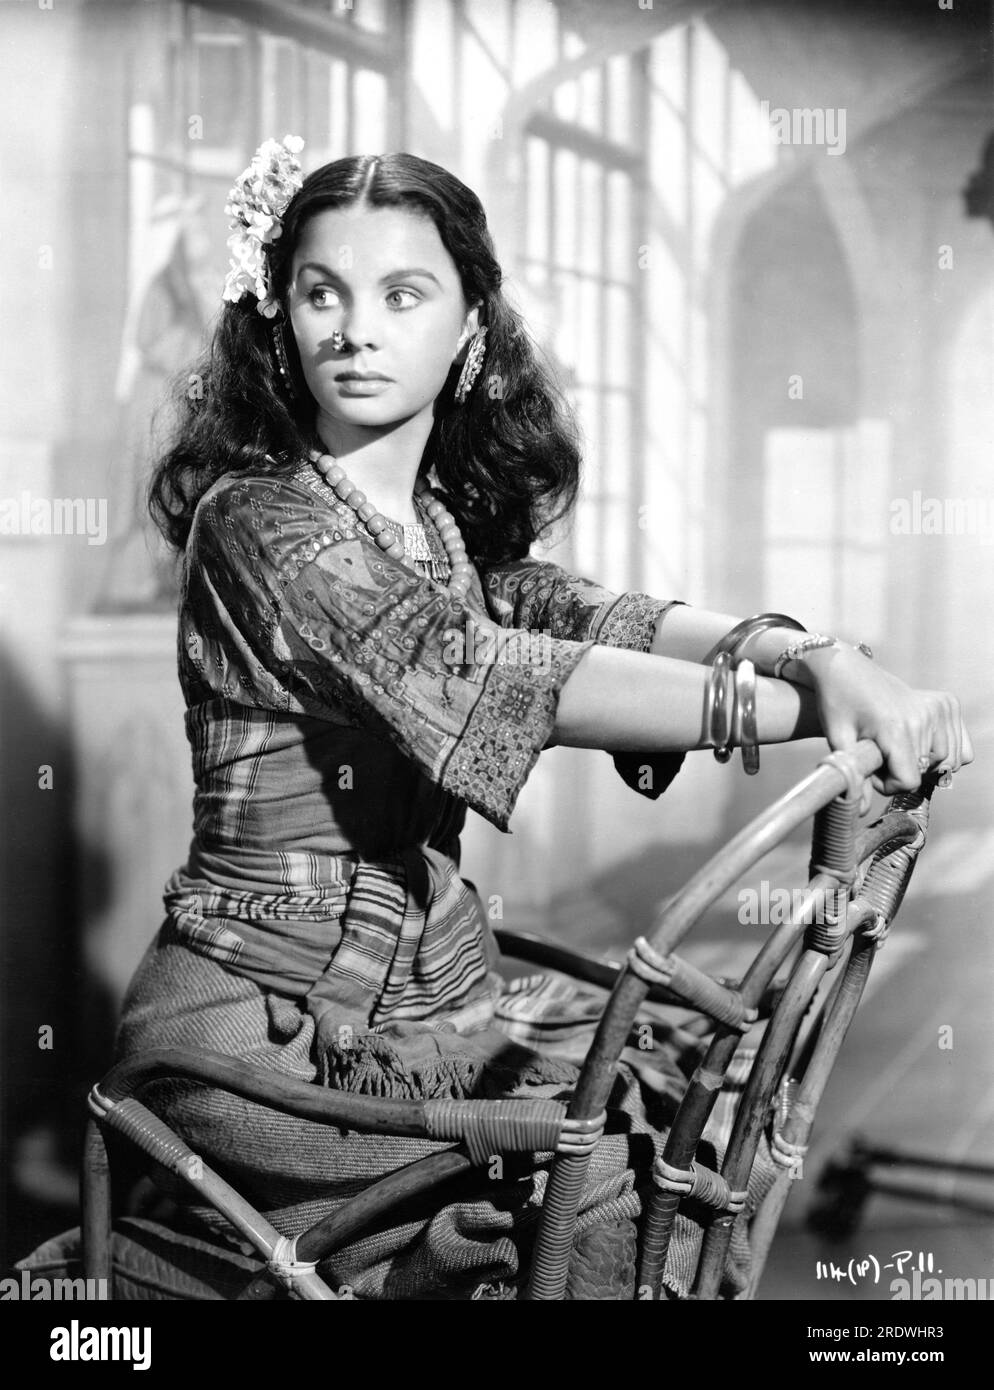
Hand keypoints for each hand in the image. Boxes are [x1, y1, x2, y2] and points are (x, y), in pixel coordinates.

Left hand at [800, 645, 973, 795]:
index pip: (909, 780)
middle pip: (926, 773)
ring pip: (946, 763)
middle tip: (880, 756)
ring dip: (923, 764)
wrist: (846, 668)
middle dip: (902, 772)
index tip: (871, 770)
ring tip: (895, 747)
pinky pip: (961, 747)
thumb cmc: (838, 704)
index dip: (888, 784)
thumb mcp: (838, 742)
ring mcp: (939, 708)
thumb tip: (861, 812)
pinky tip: (921, 744)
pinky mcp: (947, 702)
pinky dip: (946, 753)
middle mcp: (924, 717)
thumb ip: (853, 778)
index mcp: (896, 728)